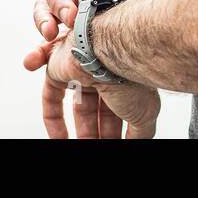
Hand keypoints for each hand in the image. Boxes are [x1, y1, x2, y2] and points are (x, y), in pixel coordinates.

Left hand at [29, 32, 159, 138]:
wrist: (116, 50)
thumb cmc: (132, 75)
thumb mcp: (145, 112)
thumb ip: (140, 131)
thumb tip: (136, 142)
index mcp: (127, 78)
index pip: (119, 110)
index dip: (116, 132)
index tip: (116, 143)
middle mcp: (105, 72)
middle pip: (99, 111)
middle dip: (100, 134)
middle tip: (100, 148)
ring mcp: (82, 69)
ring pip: (79, 107)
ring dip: (82, 132)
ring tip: (84, 148)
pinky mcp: (59, 68)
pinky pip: (51, 98)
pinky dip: (54, 121)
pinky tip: (61, 140)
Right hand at [31, 0, 174, 41]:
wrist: (180, 29)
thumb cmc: (174, 2)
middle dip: (59, 1)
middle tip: (70, 20)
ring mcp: (81, 8)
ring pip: (48, 6)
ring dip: (44, 19)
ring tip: (50, 35)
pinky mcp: (77, 34)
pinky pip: (53, 39)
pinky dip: (41, 49)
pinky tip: (35, 61)